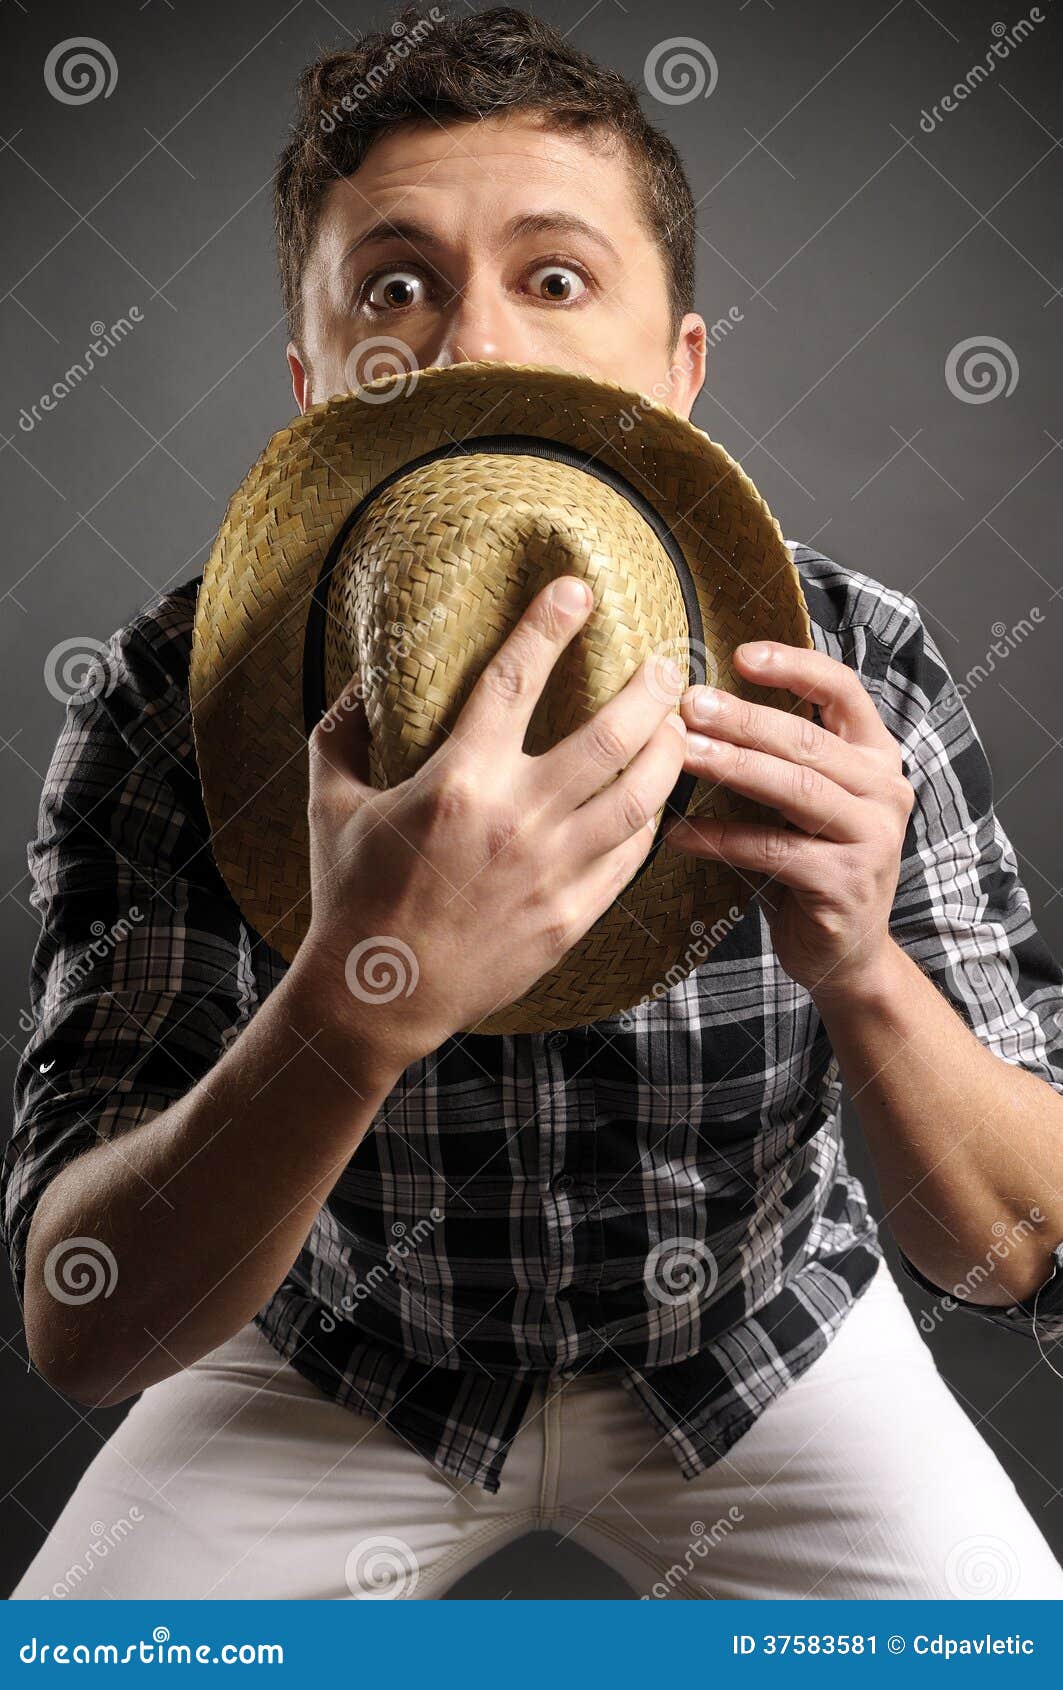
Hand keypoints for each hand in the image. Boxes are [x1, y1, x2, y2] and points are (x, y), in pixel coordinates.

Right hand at [299, 574, 689, 1059]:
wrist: (378, 996)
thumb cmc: (349, 893)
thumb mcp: (327, 800)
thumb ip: (343, 728)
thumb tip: (363, 672)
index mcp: (457, 781)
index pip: (516, 679)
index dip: (550, 623)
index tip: (578, 588)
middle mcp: (516, 820)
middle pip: (610, 733)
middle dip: (650, 686)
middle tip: (666, 659)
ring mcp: (552, 872)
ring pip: (641, 795)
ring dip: (669, 747)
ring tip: (678, 721)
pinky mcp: (572, 916)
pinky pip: (632, 855)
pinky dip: (651, 817)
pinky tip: (656, 794)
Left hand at [662, 640, 914, 1002]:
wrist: (845, 953)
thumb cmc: (811, 862)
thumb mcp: (806, 799)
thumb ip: (782, 753)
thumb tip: (699, 700)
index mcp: (876, 755)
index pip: (843, 690)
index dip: (794, 666)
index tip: (740, 654)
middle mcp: (885, 790)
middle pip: (808, 740)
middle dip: (743, 718)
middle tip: (688, 704)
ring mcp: (872, 838)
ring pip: (795, 789)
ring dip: (732, 767)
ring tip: (680, 754)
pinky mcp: (845, 883)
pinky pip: (774, 851)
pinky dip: (722, 840)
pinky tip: (678, 833)